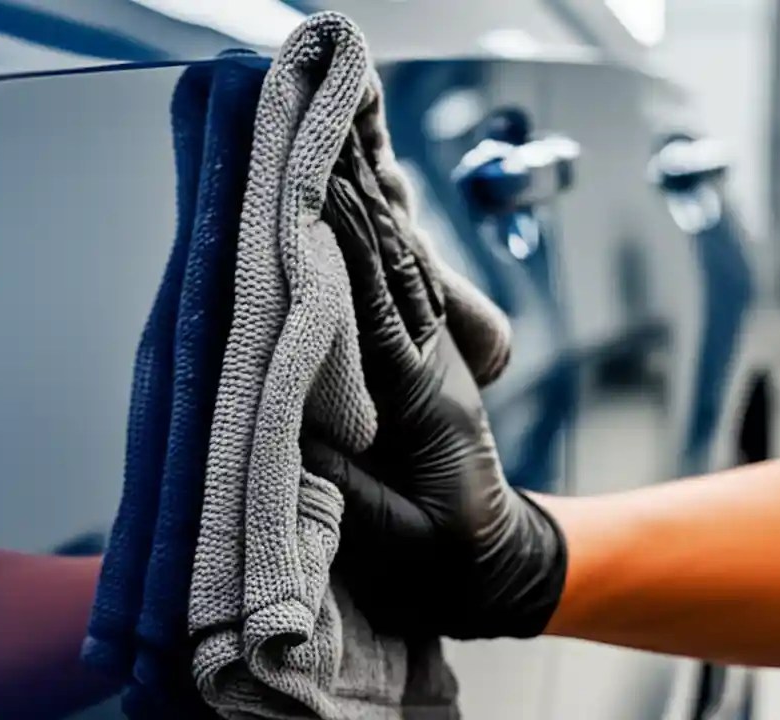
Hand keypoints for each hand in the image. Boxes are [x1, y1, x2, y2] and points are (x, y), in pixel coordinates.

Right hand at [311, 141, 565, 640]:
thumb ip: (339, 481)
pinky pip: (405, 297)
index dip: (353, 252)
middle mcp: (430, 368)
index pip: (379, 312)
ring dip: (380, 215)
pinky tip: (374, 212)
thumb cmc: (445, 562)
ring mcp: (431, 364)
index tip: (327, 193)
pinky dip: (387, 249)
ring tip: (355, 155)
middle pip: (397, 273)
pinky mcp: (422, 368)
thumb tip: (283, 418)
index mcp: (423, 403)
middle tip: (337, 144)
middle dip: (367, 207)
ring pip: (407, 275)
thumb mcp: (393, 538)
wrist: (496, 568)